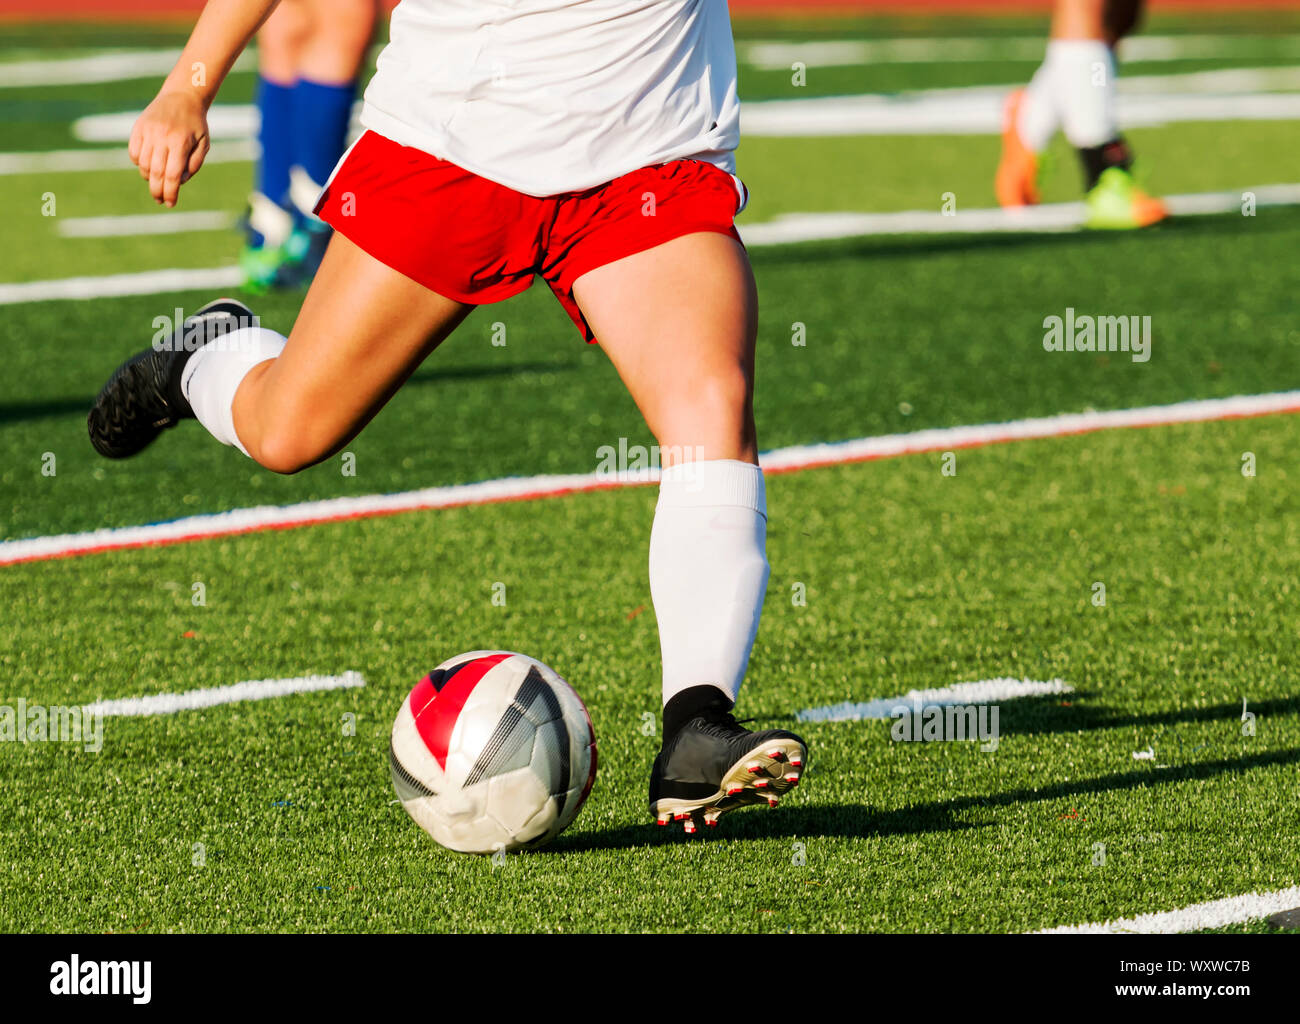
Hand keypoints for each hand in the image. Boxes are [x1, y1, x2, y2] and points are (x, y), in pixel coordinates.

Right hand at [128, 88, 211, 206]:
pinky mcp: (138, 127)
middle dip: (157, 191)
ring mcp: (148, 131)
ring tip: (156, 182)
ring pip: (142, 164)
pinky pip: (133, 152)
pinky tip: (147, 166)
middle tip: (160, 200)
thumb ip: (193, 165)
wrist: (181, 96)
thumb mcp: (203, 145)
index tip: (170, 204)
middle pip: (156, 172)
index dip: (170, 193)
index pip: (172, 175)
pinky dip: (138, 163)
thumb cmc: (196, 125)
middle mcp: (162, 137)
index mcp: (180, 142)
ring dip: (148, 177)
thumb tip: (178, 183)